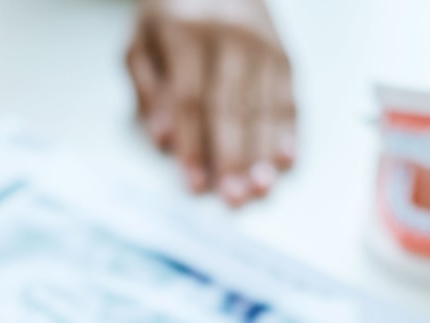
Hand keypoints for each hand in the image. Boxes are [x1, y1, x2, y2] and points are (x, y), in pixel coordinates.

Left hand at [126, 0, 296, 206]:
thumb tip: (163, 140)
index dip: (193, 145)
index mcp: (185, 32)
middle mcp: (228, 36)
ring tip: (261, 189)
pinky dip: (288, 130)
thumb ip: (147, 90)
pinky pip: (287, 95)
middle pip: (231, 106)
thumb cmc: (170, 15)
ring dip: (263, 153)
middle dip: (233, 157)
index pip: (190, 99)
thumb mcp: (141, 42)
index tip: (195, 183)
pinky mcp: (282, 52)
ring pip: (263, 105)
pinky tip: (286, 159)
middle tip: (233, 198)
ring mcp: (260, 43)